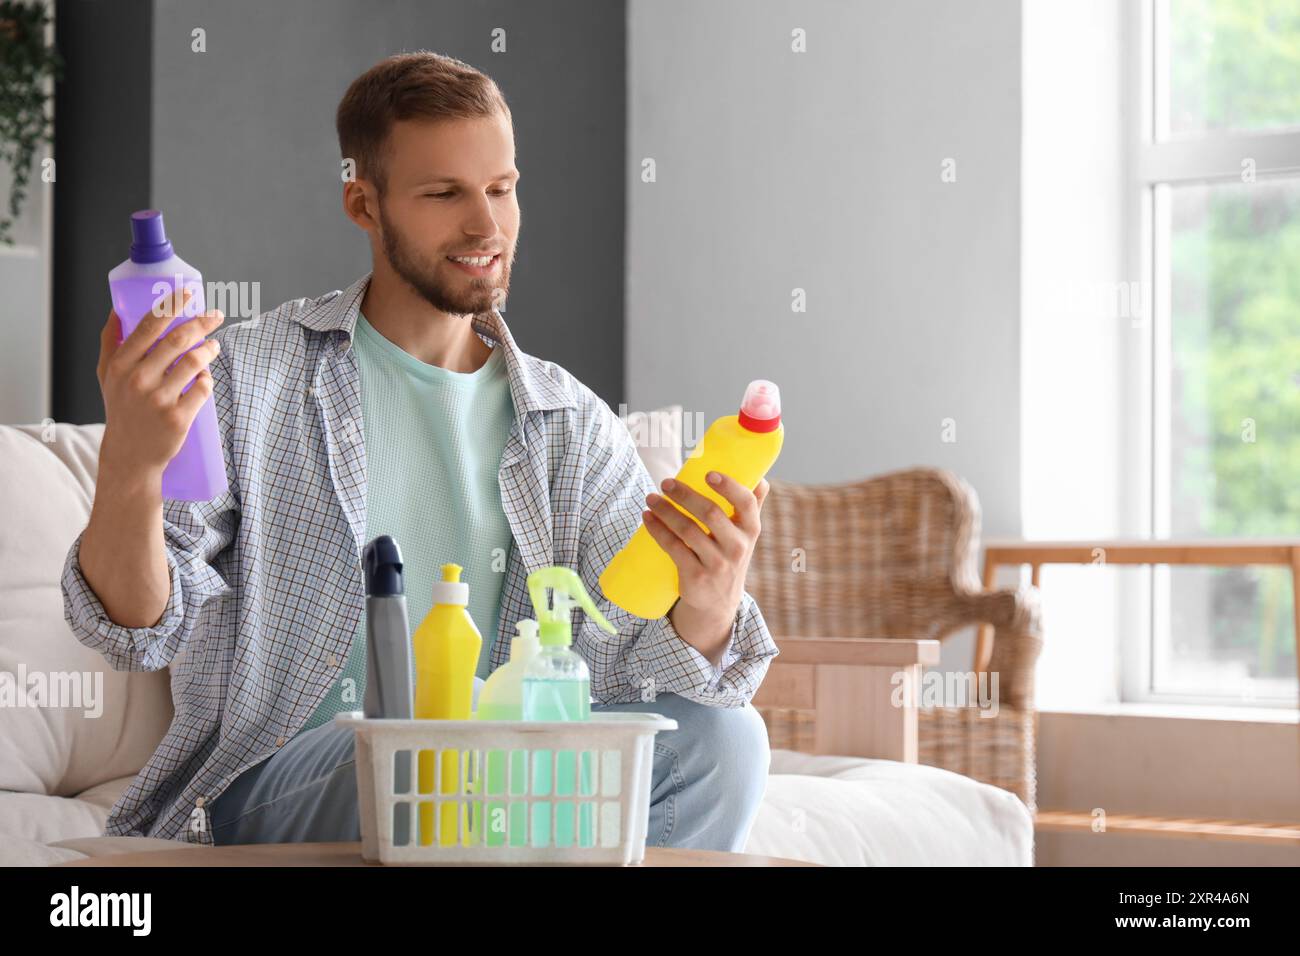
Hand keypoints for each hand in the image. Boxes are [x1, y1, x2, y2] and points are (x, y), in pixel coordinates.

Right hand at [97, 287, 224, 480]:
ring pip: (194, 362)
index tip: (189, 293)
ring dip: (209, 350)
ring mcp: (158, 399)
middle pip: (177, 340)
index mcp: (121, 364)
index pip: (148, 325)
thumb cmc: (121, 409)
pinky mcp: (178, 418)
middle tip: (216, 315)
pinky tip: (206, 377)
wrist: (129, 455)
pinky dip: (208, 379)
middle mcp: (138, 379)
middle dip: (201, 322)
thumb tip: (115, 309)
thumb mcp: (106, 375)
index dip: (171, 305)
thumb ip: (110, 342)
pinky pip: (203, 389)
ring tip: (214, 346)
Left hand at [642, 472, 770, 660]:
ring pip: (688, 530)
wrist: (718, 603)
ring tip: (651, 499)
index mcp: (750, 530)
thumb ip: (751, 506)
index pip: (746, 503)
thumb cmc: (728, 557)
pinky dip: (658, 531)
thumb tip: (760, 476)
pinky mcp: (696, 577)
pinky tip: (647, 518)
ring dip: (666, 511)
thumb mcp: (745, 536)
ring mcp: (717, 564)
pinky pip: (674, 549)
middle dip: (685, 495)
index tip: (708, 473)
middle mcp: (737, 547)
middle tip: (665, 483)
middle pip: (711, 514)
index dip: (729, 486)